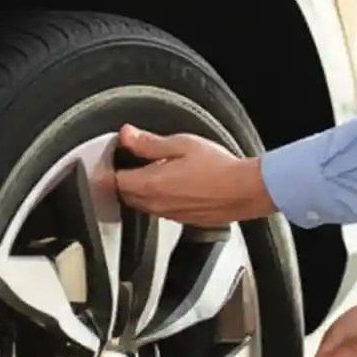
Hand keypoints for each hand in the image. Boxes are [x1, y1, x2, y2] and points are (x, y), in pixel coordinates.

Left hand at [114, 124, 276, 225]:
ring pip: (142, 204)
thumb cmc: (218, 167)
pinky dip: (159, 199)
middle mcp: (156, 204)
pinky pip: (160, 211)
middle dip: (124, 180)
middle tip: (132, 162)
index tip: (116, 156)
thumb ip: (150, 142)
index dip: (112, 167)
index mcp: (151, 184)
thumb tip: (126, 135)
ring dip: (141, 190)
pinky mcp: (182, 220)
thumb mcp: (182, 144)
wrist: (244, 191)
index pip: (115, 180)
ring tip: (155, 172)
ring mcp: (169, 215)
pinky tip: (175, 186)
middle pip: (126, 195)